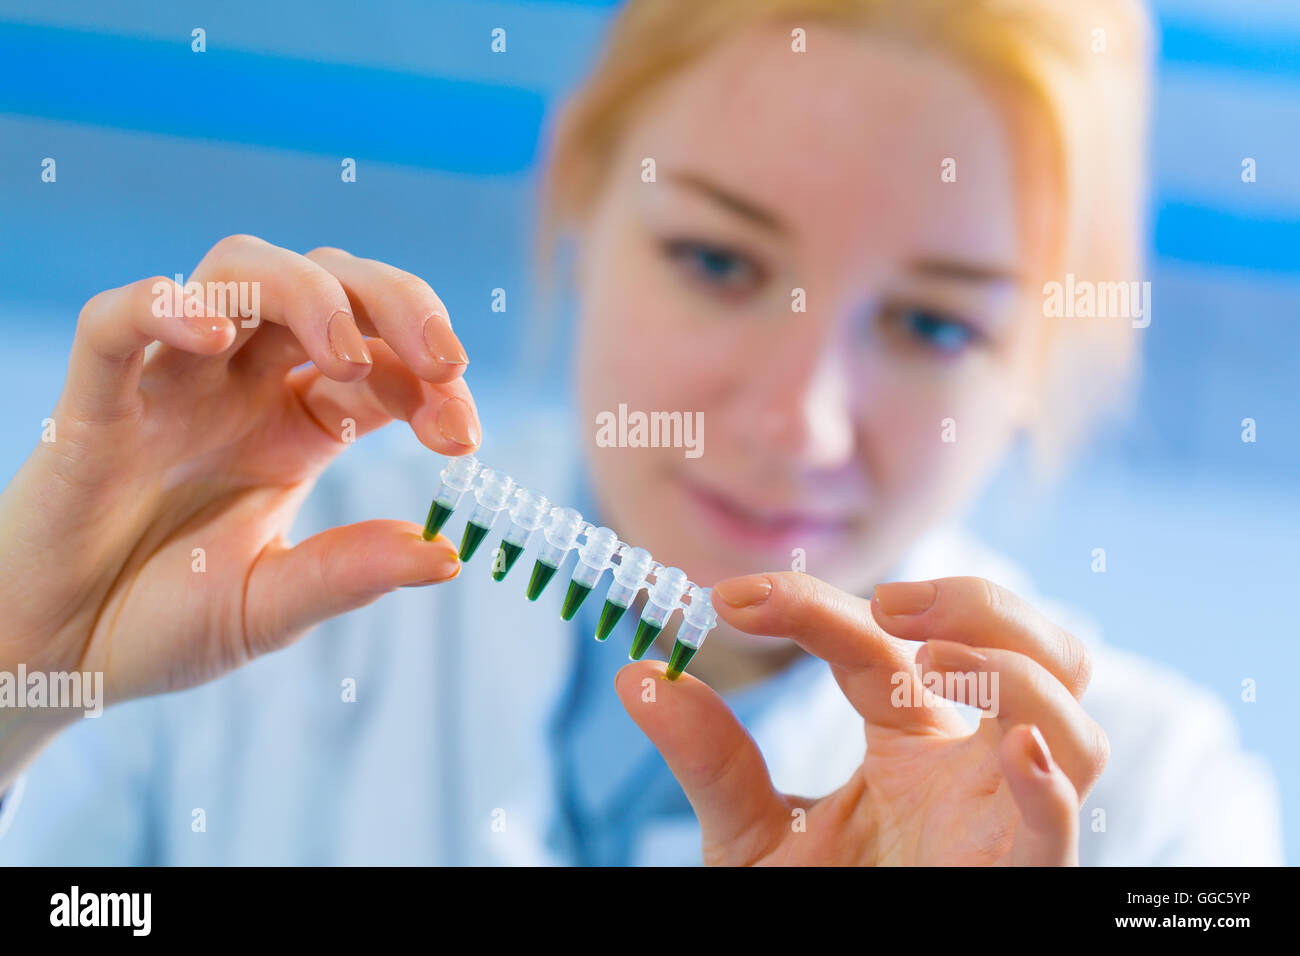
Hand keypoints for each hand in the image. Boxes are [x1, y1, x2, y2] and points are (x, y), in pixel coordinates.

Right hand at [0, 236, 476, 727]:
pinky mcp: (93, 402)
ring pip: (238, 272)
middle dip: (398, 303)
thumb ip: (349, 575)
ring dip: (305, 292)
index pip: (384, 362)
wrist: (52, 659)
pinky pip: (118, 321)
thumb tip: (448, 557)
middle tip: (446, 363)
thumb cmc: (157, 624)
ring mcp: (170, 384)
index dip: (433, 384)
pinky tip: (210, 337)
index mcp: (297, 425)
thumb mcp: (270, 605)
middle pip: (328, 285)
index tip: (466, 439)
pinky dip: (161, 308)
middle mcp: (243, 387)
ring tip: (346, 353)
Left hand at [617, 574, 1106, 865]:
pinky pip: (1061, 827)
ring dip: (1014, 669)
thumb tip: (637, 678)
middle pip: (1032, 649)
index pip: (879, 643)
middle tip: (890, 602)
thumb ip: (710, 759)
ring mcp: (1002, 814)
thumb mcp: (749, 834)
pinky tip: (1016, 751)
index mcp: (910, 736)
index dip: (809, 605)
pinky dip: (1051, 784)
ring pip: (1070, 717)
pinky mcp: (1015, 877)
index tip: (728, 598)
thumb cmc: (817, 906)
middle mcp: (970, 763)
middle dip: (977, 601)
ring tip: (927, 659)